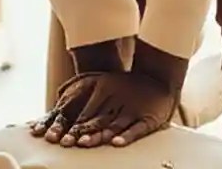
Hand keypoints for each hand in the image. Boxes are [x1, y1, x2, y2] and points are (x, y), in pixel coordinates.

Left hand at [63, 71, 178, 147]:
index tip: (63, 136)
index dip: (74, 124)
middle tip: (69, 142)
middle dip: (83, 131)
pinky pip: (137, 129)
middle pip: (98, 119)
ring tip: (86, 142)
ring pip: (114, 125)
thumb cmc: (127, 84)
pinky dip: (126, 136)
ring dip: (100, 135)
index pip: (87, 111)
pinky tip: (116, 143)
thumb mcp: (105, 80)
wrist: (160, 79)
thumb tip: (61, 98)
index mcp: (106, 87)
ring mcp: (134, 109)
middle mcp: (119, 98)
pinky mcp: (148, 119)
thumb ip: (85, 90)